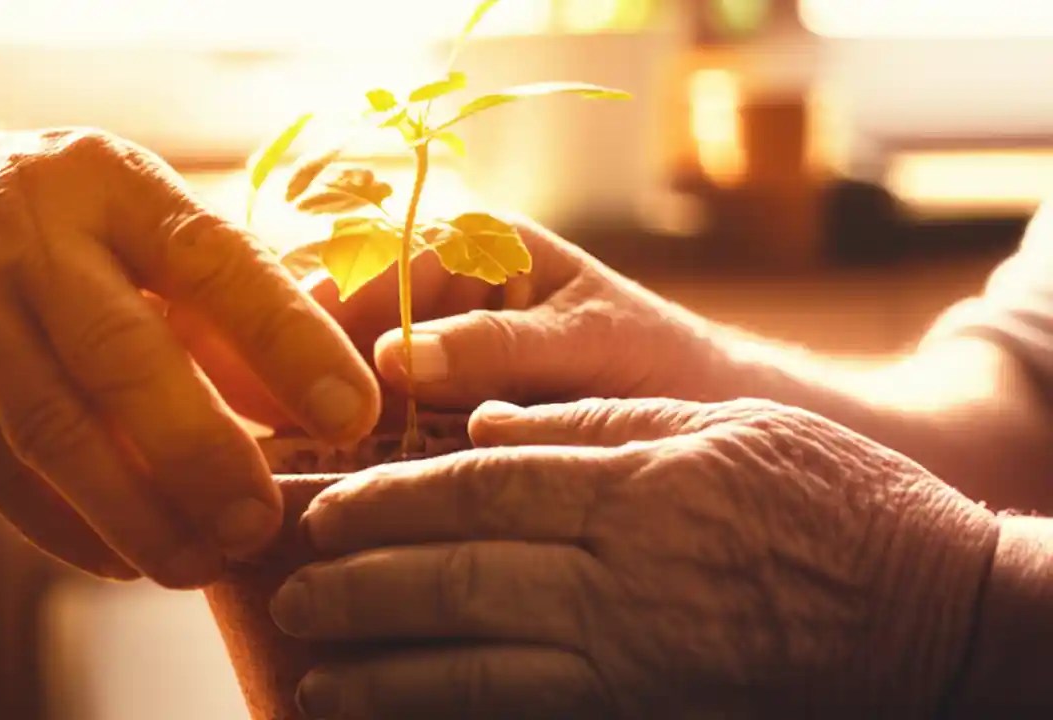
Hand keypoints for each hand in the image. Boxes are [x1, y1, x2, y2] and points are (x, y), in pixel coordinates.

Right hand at [0, 127, 378, 585]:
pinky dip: (67, 527)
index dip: (289, 342)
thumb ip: (227, 307)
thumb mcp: (137, 224)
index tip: (352, 416)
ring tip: (203, 562)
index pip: (214, 262)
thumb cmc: (53, 223)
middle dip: (203, 450)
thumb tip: (316, 403)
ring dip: (137, 509)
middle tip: (263, 521)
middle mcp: (30, 236)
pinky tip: (128, 560)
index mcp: (112, 182)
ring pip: (52, 428)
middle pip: (122, 356)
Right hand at [197, 219, 710, 427]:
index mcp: (472, 243)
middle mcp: (434, 290)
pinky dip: (339, 446)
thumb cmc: (657, 361)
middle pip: (338, 317)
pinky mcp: (423, 409)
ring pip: (339, 372)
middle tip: (258, 426)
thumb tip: (396, 357)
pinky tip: (311, 482)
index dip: (320, 313)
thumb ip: (500, 344)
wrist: (698, 416)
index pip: (373, 261)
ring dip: (306, 411)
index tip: (283, 371)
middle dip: (296, 366)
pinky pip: (367, 419)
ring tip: (267, 462)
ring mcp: (422, 352)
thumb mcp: (589, 341)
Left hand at [269, 398, 998, 717]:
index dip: (386, 498)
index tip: (322, 507)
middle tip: (290, 585)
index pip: (477, 486)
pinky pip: (523, 718)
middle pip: (454, 573)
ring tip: (313, 669)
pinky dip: (446, 718)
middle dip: (358, 581)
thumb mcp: (726, 427)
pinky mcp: (652, 716)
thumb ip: (602, 420)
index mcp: (634, 483)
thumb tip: (491, 418)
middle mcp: (620, 574)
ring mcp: (634, 659)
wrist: (938, 617)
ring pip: (473, 662)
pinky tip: (392, 718)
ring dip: (380, 668)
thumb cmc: (836, 505)